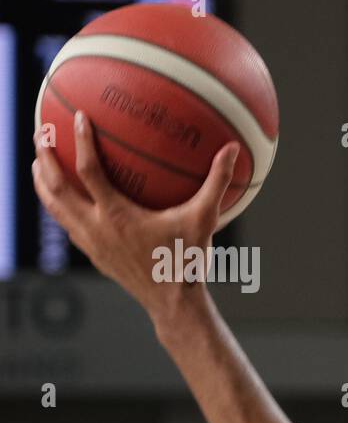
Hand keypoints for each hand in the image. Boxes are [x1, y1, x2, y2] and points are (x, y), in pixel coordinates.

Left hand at [32, 111, 239, 330]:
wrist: (174, 304)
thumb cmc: (189, 261)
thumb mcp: (205, 220)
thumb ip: (217, 182)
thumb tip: (233, 149)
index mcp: (118, 215)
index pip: (89, 170)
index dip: (82, 141)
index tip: (78, 117)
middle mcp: (97, 228)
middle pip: (56, 188)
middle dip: (44, 158)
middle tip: (39, 134)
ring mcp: (92, 244)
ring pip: (55, 209)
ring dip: (43, 184)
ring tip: (39, 164)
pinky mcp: (95, 257)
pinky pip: (68, 227)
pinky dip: (60, 208)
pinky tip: (65, 202)